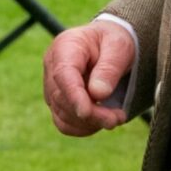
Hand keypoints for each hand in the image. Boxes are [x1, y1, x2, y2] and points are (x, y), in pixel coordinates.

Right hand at [42, 21, 136, 136]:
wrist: (110, 46)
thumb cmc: (114, 42)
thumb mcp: (119, 46)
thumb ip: (109, 67)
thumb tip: (97, 94)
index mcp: (65, 46)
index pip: (63, 74)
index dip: (74, 95)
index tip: (87, 112)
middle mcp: (52, 66)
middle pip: (62, 98)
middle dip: (91, 113)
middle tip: (118, 117)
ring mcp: (52, 85)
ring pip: (62, 114)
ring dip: (90, 123)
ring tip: (116, 118)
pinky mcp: (57, 102)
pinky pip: (63, 123)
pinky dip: (83, 128)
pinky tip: (102, 122)